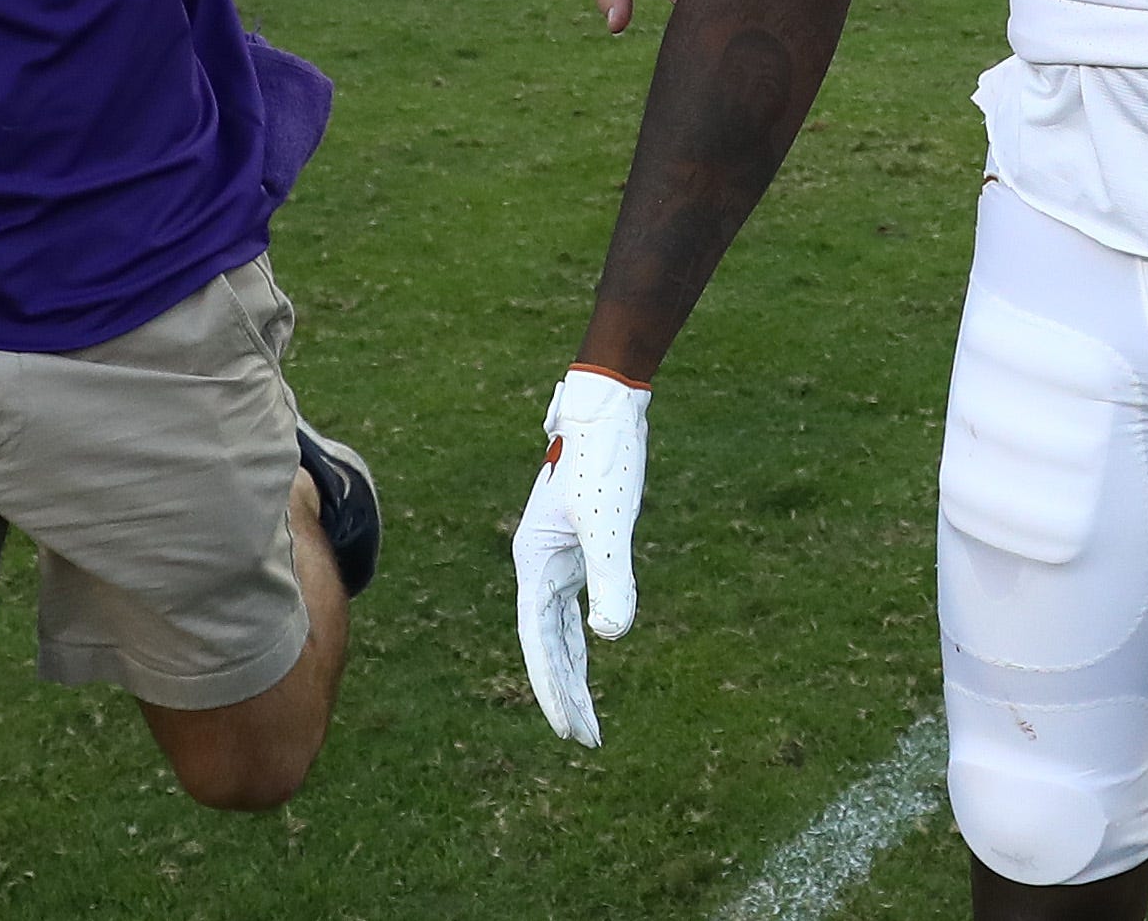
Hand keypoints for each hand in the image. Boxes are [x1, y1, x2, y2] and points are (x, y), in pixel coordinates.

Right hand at [512, 367, 650, 746]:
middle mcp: (537, 563)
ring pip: (557, 627)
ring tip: (588, 713)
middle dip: (565, 692)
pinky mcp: (574, 542)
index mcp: (535, 564)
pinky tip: (594, 647)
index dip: (555, 690)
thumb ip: (611, 577)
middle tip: (587, 740)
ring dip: (572, 669)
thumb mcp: (611, 523)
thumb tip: (610, 636)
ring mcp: (554, 553)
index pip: (540, 644)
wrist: (606, 407)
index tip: (572, 731)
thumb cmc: (605, 460)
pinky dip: (580, 633)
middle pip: (546, 644)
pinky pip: (571, 603)